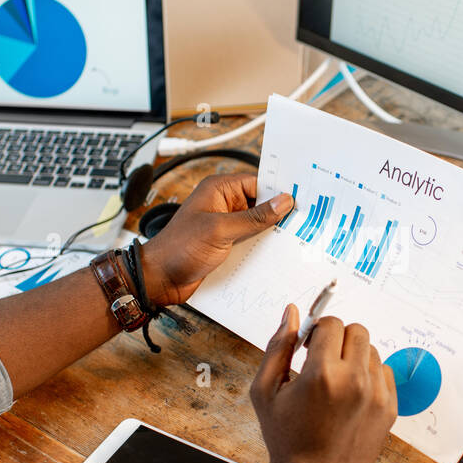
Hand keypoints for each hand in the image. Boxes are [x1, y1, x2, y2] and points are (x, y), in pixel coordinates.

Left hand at [138, 173, 292, 307]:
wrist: (159, 278)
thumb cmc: (179, 248)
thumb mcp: (220, 229)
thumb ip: (253, 217)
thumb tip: (282, 202)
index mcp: (218, 190)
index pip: (257, 183)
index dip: (277, 192)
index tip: (300, 200)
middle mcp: (222, 205)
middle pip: (259, 204)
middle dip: (277, 214)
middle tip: (302, 221)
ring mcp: (224, 226)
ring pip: (257, 225)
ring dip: (270, 233)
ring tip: (293, 239)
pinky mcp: (225, 244)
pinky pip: (249, 241)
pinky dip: (260, 247)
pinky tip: (275, 254)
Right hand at [250, 305, 397, 462]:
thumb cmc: (285, 437)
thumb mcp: (266, 390)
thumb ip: (278, 346)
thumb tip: (292, 311)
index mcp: (321, 374)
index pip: (330, 324)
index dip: (317, 331)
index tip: (309, 346)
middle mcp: (354, 381)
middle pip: (357, 331)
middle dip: (338, 338)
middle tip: (323, 359)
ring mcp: (376, 396)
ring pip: (372, 351)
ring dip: (354, 357)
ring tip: (336, 382)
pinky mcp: (390, 409)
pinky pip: (385, 373)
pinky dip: (369, 376)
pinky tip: (351, 395)